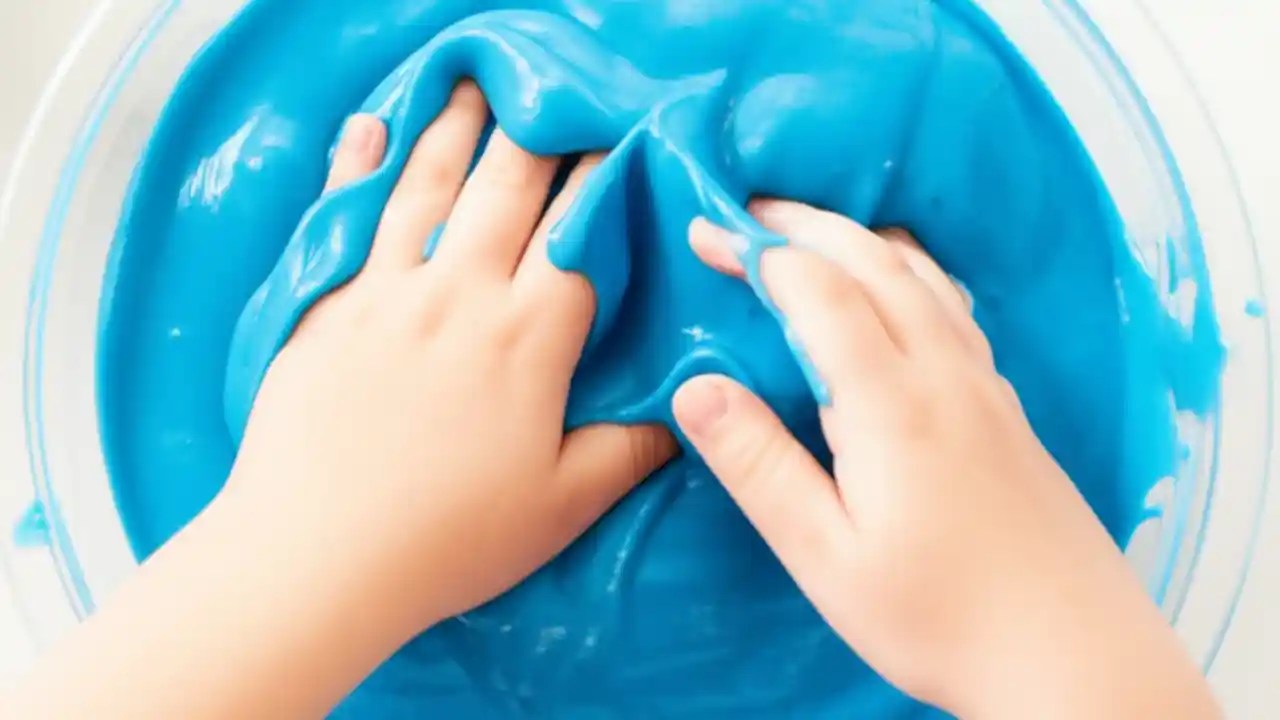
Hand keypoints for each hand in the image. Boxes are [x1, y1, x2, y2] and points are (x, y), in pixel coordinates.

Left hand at [228, 82, 675, 631]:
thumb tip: (687, 415)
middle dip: (535, 134)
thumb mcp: (563, 505)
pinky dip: (359, 166)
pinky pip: (348, 217)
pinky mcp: (326, 305)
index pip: (576, 237)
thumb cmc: (450, 538)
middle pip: (505, 191)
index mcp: (528, 337)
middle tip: (550, 93)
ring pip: (427, 186)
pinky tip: (368, 127)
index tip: (615, 140)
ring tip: (474, 84)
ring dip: (455, 129)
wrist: (316, 555)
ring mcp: (386, 292)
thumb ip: (628, 451)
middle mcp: (460, 293)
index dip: (600, 183)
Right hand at [674, 201, 1218, 718]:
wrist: (1073, 654)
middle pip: (874, 262)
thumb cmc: (938, 616)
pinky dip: (907, 271)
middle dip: (805, 225)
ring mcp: (984, 385)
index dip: (757, 252)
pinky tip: (896, 291)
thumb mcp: (826, 556)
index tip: (705, 235)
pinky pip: (952, 306)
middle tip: (746, 212)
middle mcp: (945, 373)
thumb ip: (759, 465)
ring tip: (810, 233)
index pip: (817, 290)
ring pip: (922, 276)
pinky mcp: (1006, 406)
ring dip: (858, 240)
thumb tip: (694, 387)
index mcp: (891, 404)